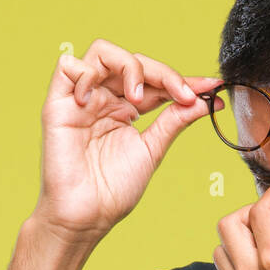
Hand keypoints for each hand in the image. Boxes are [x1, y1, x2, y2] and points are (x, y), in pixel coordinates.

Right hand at [35, 38, 222, 243]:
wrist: (87, 216)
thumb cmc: (113, 191)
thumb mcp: (152, 149)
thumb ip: (174, 120)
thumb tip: (205, 100)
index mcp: (125, 110)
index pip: (155, 81)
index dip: (182, 80)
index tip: (212, 87)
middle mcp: (104, 99)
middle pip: (133, 61)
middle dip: (163, 73)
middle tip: (182, 94)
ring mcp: (81, 99)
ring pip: (102, 53)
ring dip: (128, 67)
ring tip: (138, 97)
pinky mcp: (57, 104)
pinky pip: (67, 66)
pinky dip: (86, 74)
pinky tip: (97, 99)